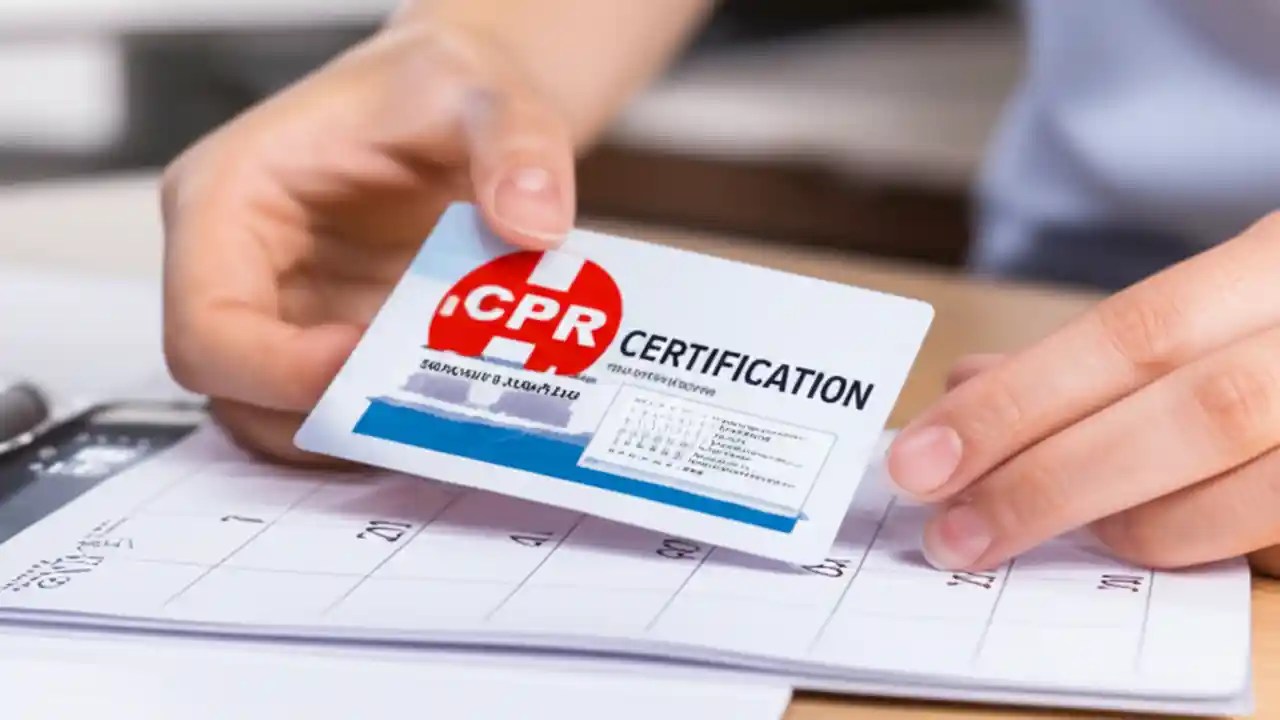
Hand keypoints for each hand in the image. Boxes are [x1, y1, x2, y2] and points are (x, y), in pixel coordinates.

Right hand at [161, 22, 575, 463]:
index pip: (206, 327)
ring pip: (287, 419)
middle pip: (238, 395)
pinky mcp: (331, 344)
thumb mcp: (483, 96)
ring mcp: (284, 316)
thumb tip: (534, 226)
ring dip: (364, 432)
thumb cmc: (432, 90)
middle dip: (329, 416)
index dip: (276, 371)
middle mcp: (240, 271)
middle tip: (427, 408)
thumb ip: (516, 146)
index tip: (366, 365)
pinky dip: (393, 423)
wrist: (454, 105)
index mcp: (228, 201)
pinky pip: (342, 410)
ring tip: (451, 411)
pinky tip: (457, 405)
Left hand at [886, 212, 1279, 575]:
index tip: (922, 460)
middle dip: (1054, 480)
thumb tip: (964, 392)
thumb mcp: (1208, 300)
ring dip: (1133, 525)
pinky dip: (1209, 550)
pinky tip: (1145, 538)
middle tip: (950, 533)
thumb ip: (1097, 350)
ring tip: (1044, 531)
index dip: (1020, 403)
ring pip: (1259, 492)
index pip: (1133, 332)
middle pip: (1196, 414)